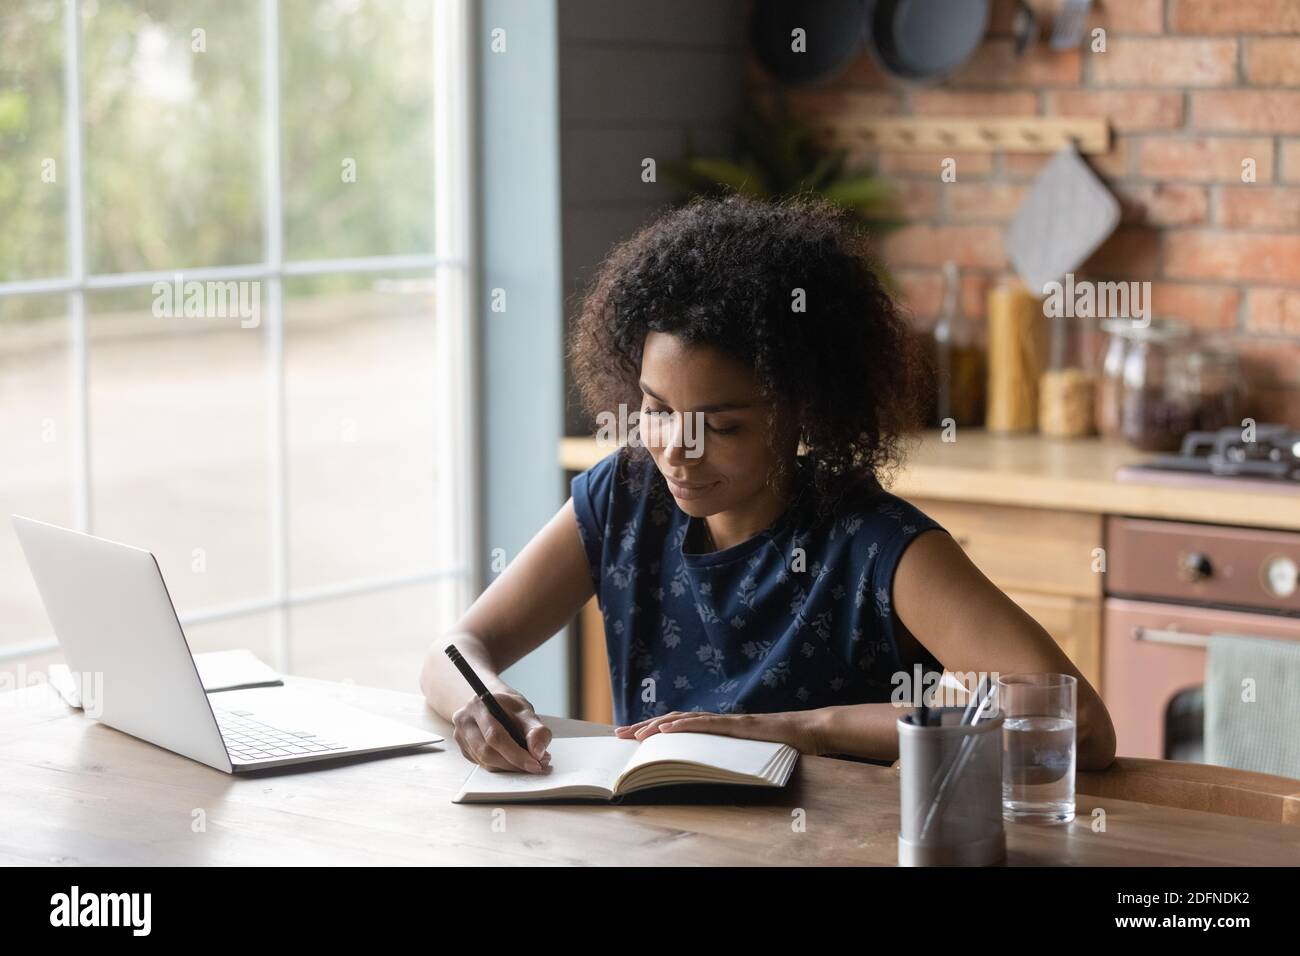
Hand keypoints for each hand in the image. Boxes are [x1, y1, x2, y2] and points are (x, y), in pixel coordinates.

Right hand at [452, 690, 552, 772]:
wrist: (492, 703)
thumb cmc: (509, 707)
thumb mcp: (525, 710)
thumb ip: (535, 729)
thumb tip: (538, 753)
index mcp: (479, 705)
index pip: (495, 735)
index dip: (516, 753)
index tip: (536, 763)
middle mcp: (464, 720)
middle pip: (486, 751)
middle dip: (514, 763)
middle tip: (536, 766)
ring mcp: (460, 735)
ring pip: (484, 761)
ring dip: (509, 767)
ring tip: (528, 763)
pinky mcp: (463, 749)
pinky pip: (483, 765)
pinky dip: (501, 767)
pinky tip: (514, 761)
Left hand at [614, 709, 821, 753]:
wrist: (809, 733)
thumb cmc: (782, 747)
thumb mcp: (746, 756)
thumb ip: (726, 758)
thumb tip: (705, 772)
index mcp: (717, 730)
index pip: (678, 728)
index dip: (652, 730)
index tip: (629, 737)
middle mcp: (718, 722)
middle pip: (673, 721)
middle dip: (643, 727)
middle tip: (618, 734)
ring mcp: (727, 722)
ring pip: (684, 720)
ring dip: (657, 725)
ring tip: (635, 733)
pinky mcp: (739, 725)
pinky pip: (707, 724)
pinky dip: (685, 725)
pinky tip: (667, 728)